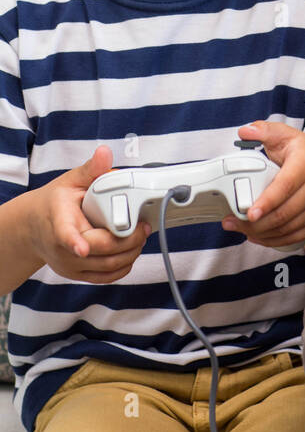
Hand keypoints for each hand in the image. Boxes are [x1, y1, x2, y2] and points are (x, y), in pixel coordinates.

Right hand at [29, 146, 150, 282]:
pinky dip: (124, 266)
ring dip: (131, 253)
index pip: (66, 235)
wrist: (34, 227)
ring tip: (141, 236)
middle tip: (144, 226)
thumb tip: (105, 153)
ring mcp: (71, 265)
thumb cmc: (55, 204)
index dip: (75, 243)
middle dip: (128, 241)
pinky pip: (106, 277)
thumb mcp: (70, 181)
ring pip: (107, 267)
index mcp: (59, 222)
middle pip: (100, 252)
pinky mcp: (79, 274)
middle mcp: (63, 249)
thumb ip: (91, 170)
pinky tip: (131, 251)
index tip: (82, 248)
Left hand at [223, 121, 304, 247]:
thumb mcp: (289, 136)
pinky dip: (274, 240)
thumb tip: (245, 130)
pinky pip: (295, 237)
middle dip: (254, 223)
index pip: (285, 187)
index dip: (266, 202)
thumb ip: (266, 130)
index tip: (250, 213)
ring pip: (287, 228)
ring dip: (261, 233)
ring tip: (241, 229)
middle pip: (283, 213)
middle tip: (232, 222)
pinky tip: (258, 236)